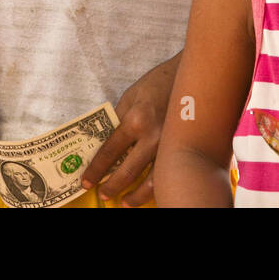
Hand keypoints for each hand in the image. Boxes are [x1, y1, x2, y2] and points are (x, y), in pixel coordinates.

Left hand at [80, 56, 178, 205]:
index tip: (86, 181)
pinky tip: (148, 193)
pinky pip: (168, 174)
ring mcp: (170, 146)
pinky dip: (156, 187)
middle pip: (128, 171)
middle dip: (113, 186)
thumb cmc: (158, 83)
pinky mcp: (183, 149)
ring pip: (151, 181)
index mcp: (136, 120)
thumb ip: (118, 118)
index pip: (110, 152)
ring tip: (125, 203)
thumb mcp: (131, 95)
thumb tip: (104, 141)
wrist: (191, 76)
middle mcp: (153, 137)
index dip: (96, 169)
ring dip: (136, 195)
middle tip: (103, 195)